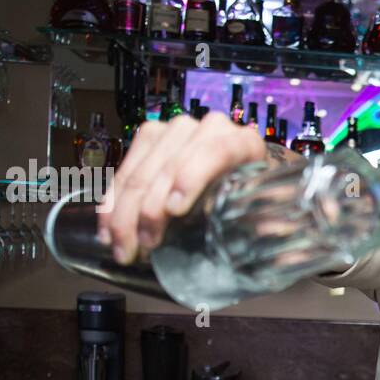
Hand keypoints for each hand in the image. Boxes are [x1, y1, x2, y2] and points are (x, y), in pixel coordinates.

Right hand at [96, 114, 301, 264]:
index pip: (216, 152)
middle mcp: (210, 129)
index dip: (191, 178)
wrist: (245, 179)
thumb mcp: (269, 212)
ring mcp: (178, 131)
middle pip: (169, 165)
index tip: (174, 210)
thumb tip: (272, 233)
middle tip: (139, 249)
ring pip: (142, 169)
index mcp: (244, 144)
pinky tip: (107, 227)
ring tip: (120, 247)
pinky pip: (125, 167)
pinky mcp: (153, 137)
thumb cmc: (256, 198)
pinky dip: (113, 200)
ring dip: (124, 212)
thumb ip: (271, 223)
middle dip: (148, 212)